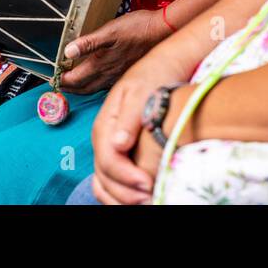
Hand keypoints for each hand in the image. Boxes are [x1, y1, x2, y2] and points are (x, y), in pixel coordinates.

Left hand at [60, 8, 169, 93]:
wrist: (163, 31)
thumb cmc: (138, 28)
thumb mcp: (110, 30)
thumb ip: (88, 43)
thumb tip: (67, 52)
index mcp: (102, 64)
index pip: (76, 79)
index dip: (62, 80)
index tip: (52, 79)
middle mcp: (109, 74)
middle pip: (84, 88)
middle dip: (69, 88)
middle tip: (58, 85)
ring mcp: (119, 75)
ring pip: (95, 88)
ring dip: (82, 88)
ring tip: (73, 84)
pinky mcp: (126, 72)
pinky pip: (106, 85)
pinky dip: (96, 85)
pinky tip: (97, 79)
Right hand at [90, 52, 190, 203]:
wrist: (163, 66)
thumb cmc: (155, 76)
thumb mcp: (143, 92)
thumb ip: (129, 118)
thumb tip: (117, 144)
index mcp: (105, 123)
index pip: (107, 158)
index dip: (125, 175)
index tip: (148, 183)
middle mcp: (104, 137)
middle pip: (104, 175)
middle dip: (125, 192)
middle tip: (150, 198)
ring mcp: (111, 146)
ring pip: (105, 182)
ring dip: (122, 197)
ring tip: (147, 201)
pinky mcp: (121, 152)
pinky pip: (113, 180)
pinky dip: (122, 193)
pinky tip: (139, 197)